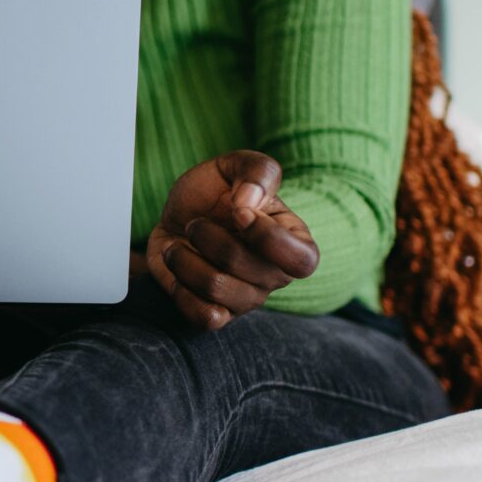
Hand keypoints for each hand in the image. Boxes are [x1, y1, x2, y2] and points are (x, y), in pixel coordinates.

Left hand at [144, 151, 318, 331]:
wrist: (180, 216)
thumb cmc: (216, 192)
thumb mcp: (237, 165)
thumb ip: (256, 171)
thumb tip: (249, 202)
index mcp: (294, 240)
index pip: (302, 260)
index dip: (268, 238)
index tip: (238, 212)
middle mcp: (275, 275)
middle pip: (250, 271)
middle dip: (210, 238)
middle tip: (195, 223)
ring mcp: (247, 299)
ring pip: (217, 289)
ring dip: (185, 258)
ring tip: (180, 243)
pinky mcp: (218, 314)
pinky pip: (203, 316)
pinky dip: (180, 288)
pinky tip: (179, 268)